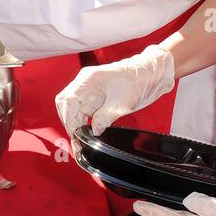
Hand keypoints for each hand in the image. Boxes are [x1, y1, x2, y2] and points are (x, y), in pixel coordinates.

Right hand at [55, 44, 174, 137]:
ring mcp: (89, 90)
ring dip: (74, 124)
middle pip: (65, 104)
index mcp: (88, 79)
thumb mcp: (123, 102)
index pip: (67, 100)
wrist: (150, 73)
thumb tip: (94, 130)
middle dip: (69, 123)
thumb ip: (105, 117)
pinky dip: (82, 122)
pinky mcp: (95, 97)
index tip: (74, 134)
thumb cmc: (138, 80)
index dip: (68, 119)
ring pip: (72, 109)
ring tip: (81, 142)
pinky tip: (86, 134)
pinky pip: (82, 110)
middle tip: (77, 141)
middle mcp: (85, 83)